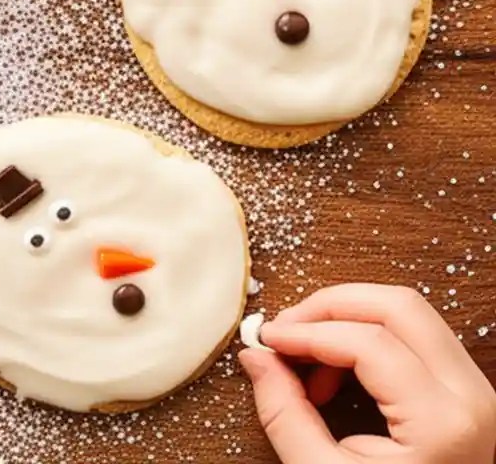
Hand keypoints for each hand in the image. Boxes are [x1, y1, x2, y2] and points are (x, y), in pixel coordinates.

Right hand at [240, 284, 495, 463]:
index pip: (369, 343)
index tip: (268, 339)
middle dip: (330, 307)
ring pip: (409, 314)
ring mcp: (474, 390)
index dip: (308, 331)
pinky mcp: (465, 391)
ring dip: (347, 320)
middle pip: (399, 307)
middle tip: (286, 329)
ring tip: (305, 358)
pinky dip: (367, 338)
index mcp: (440, 424)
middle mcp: (469, 397)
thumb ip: (284, 415)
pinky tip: (333, 372)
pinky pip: (415, 337)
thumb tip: (256, 358)